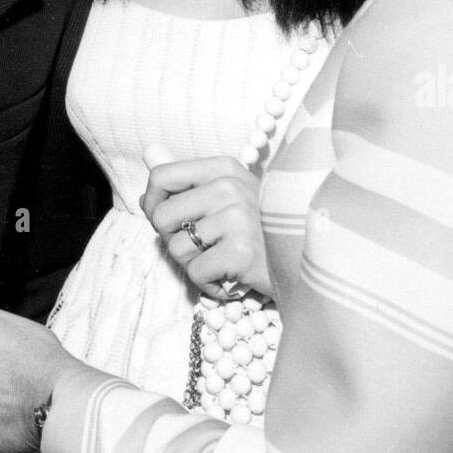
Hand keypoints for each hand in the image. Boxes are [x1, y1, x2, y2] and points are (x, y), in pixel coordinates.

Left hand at [141, 155, 272, 298]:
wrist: (308, 260)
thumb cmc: (262, 231)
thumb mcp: (230, 197)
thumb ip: (189, 192)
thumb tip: (144, 198)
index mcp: (224, 168)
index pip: (162, 176)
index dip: (152, 202)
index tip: (166, 221)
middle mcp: (230, 186)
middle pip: (161, 216)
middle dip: (174, 240)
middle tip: (203, 248)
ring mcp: (237, 218)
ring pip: (176, 249)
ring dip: (194, 265)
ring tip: (221, 263)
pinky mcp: (242, 252)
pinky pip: (195, 273)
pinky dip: (209, 285)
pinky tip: (231, 279)